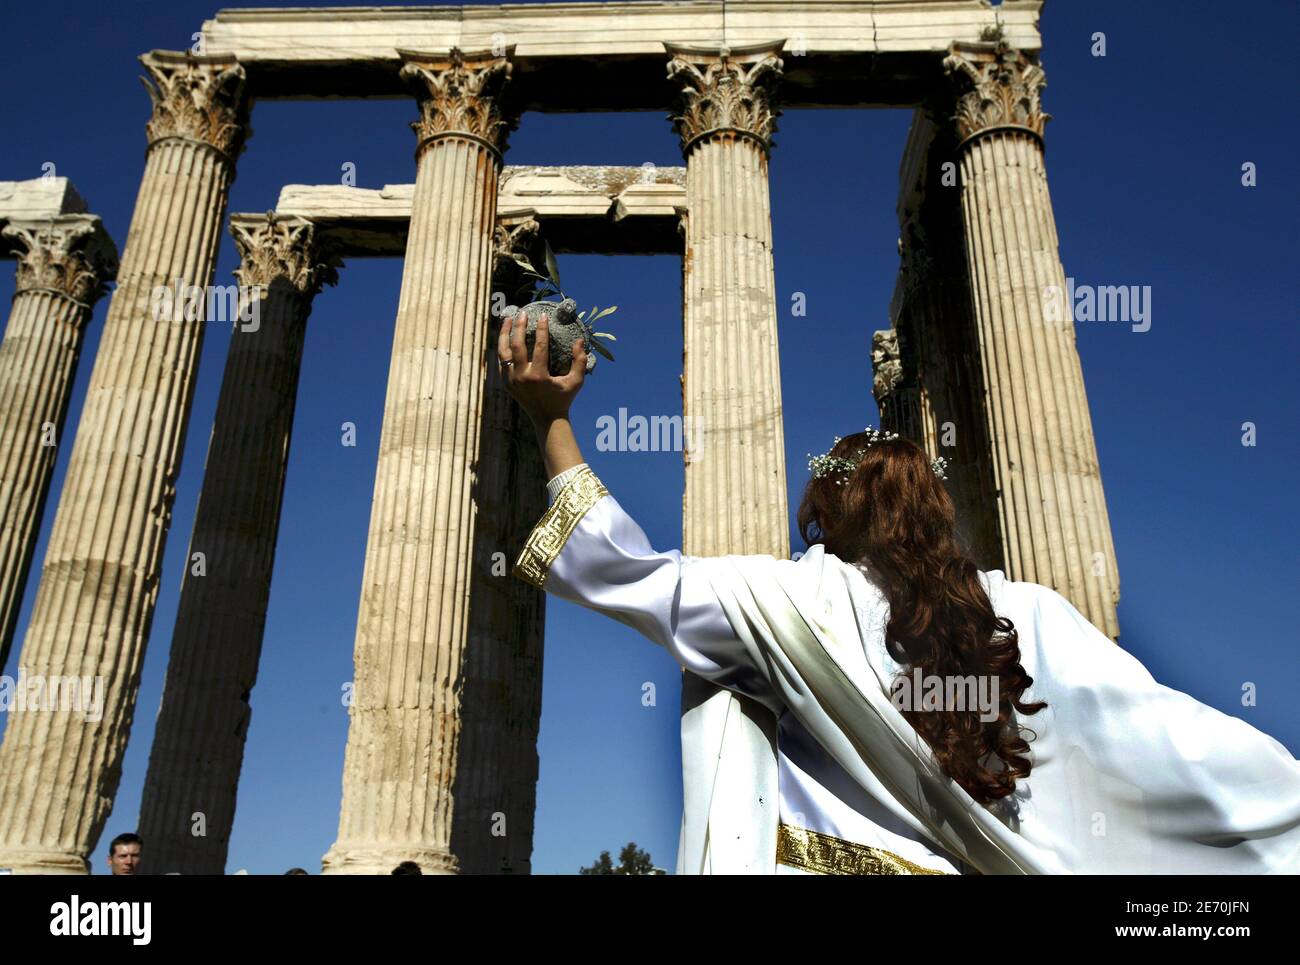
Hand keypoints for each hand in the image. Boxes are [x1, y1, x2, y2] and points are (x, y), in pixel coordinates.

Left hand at [498, 307, 586, 423]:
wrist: (546, 419)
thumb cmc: (563, 399)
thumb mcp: (576, 382)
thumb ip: (580, 361)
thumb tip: (580, 340)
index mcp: (538, 376)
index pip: (539, 346)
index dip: (541, 328)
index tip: (543, 315)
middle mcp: (521, 377)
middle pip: (516, 345)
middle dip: (519, 326)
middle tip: (523, 313)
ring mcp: (511, 380)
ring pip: (503, 351)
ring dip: (504, 333)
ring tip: (507, 318)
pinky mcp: (506, 382)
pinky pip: (501, 361)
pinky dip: (503, 347)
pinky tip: (506, 336)